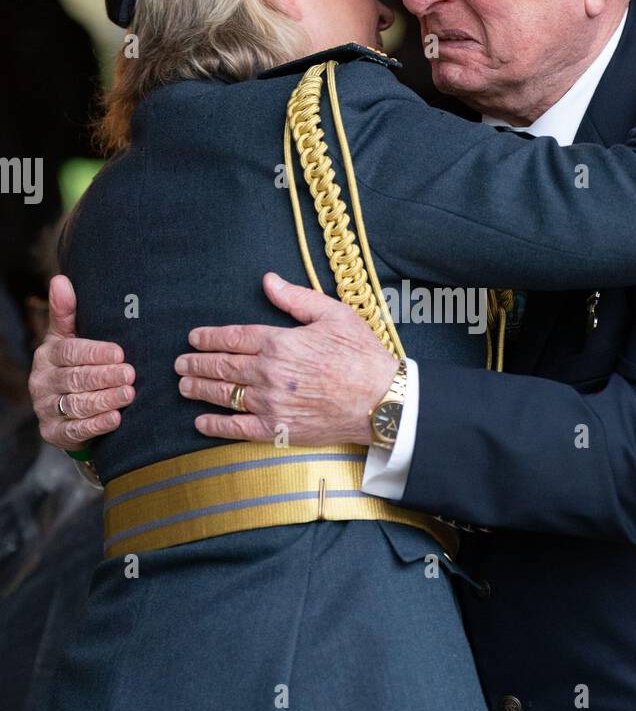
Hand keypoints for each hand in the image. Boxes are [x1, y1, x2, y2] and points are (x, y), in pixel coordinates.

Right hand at [28, 275, 136, 449]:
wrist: (67, 408)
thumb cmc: (74, 364)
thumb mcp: (69, 337)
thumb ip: (66, 312)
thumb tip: (61, 280)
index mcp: (47, 355)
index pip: (69, 352)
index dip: (94, 353)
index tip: (120, 352)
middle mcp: (42, 382)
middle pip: (74, 378)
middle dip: (104, 376)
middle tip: (130, 374)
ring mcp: (46, 409)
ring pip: (76, 404)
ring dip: (104, 400)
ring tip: (129, 394)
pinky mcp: (53, 433)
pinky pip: (75, 430)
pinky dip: (97, 424)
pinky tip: (116, 418)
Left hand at [175, 272, 396, 445]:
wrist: (381, 400)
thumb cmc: (362, 355)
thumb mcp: (334, 315)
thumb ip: (296, 299)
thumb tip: (268, 281)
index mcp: (279, 342)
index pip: (233, 338)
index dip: (209, 338)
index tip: (194, 338)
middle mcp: (268, 373)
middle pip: (221, 366)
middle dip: (196, 363)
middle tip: (180, 362)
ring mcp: (270, 403)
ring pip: (223, 395)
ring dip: (199, 389)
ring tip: (184, 385)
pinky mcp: (277, 430)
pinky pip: (237, 428)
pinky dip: (215, 426)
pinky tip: (201, 422)